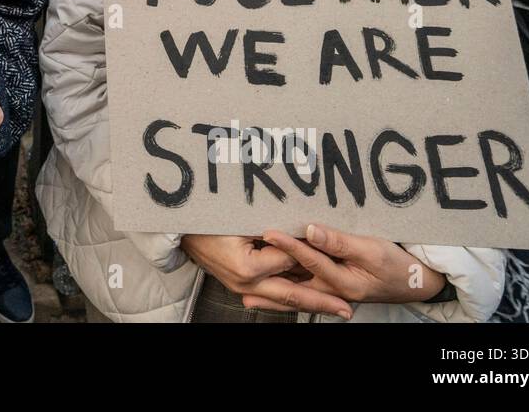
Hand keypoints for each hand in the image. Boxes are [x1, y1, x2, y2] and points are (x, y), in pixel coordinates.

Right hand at [180, 233, 353, 318]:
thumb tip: (303, 239)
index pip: (292, 262)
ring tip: (334, 309)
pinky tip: (308, 299)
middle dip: (322, 303)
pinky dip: (292, 298)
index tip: (335, 251)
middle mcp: (247, 284)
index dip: (312, 253)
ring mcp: (242, 287)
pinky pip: (271, 296)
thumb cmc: (209, 219)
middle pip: (293, 295)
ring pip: (284, 300)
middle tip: (347, 310)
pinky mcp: (241, 286)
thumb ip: (273, 232)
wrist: (181, 230)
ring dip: (310, 304)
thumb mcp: (242, 220)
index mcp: (248, 268)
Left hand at [258, 224, 445, 306]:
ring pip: (296, 287)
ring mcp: (330, 290)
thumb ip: (339, 242)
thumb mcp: (372, 249)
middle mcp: (332, 290)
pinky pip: (304, 285)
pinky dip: (286, 284)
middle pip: (294, 283)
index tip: (267, 232)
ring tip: (246, 288)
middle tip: (240, 277)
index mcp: (342, 282)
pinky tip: (271, 281)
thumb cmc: (397, 264)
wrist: (415, 282)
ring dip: (272, 287)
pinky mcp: (331, 286)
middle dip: (268, 282)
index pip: (308, 260)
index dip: (287, 245)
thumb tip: (311, 231)